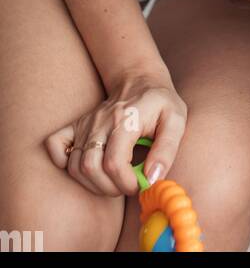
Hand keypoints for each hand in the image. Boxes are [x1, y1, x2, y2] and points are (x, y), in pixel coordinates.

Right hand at [44, 70, 186, 196]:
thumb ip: (167, 150)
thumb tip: (152, 178)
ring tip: (113, 180)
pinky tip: (85, 167)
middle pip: (90, 167)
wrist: (140, 80)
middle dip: (110, 187)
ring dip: (93, 183)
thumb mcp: (176, 120)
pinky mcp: (76, 126)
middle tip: (127, 185)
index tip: (140, 185)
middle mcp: (101, 122)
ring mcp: (86, 124)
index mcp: (126, 120)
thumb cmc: (160, 102)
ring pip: (74, 165)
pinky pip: (55, 146)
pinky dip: (62, 162)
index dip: (126, 183)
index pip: (114, 163)